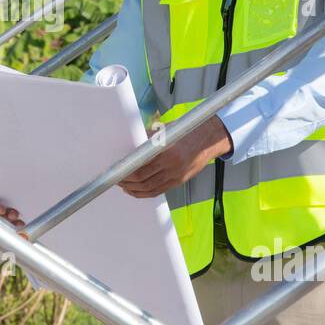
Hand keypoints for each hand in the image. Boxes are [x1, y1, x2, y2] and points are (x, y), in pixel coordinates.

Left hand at [118, 116, 233, 199]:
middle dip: (127, 182)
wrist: (207, 139)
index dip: (126, 173)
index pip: (140, 168)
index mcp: (166, 152)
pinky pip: (158, 191)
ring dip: (134, 189)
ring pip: (149, 189)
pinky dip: (145, 193)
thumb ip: (147, 140)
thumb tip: (129, 149)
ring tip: (124, 186)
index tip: (116, 172)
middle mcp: (171, 166)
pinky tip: (136, 190)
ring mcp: (176, 176)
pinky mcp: (179, 181)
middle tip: (117, 179)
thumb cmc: (185, 132)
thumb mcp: (164, 131)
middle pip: (142, 180)